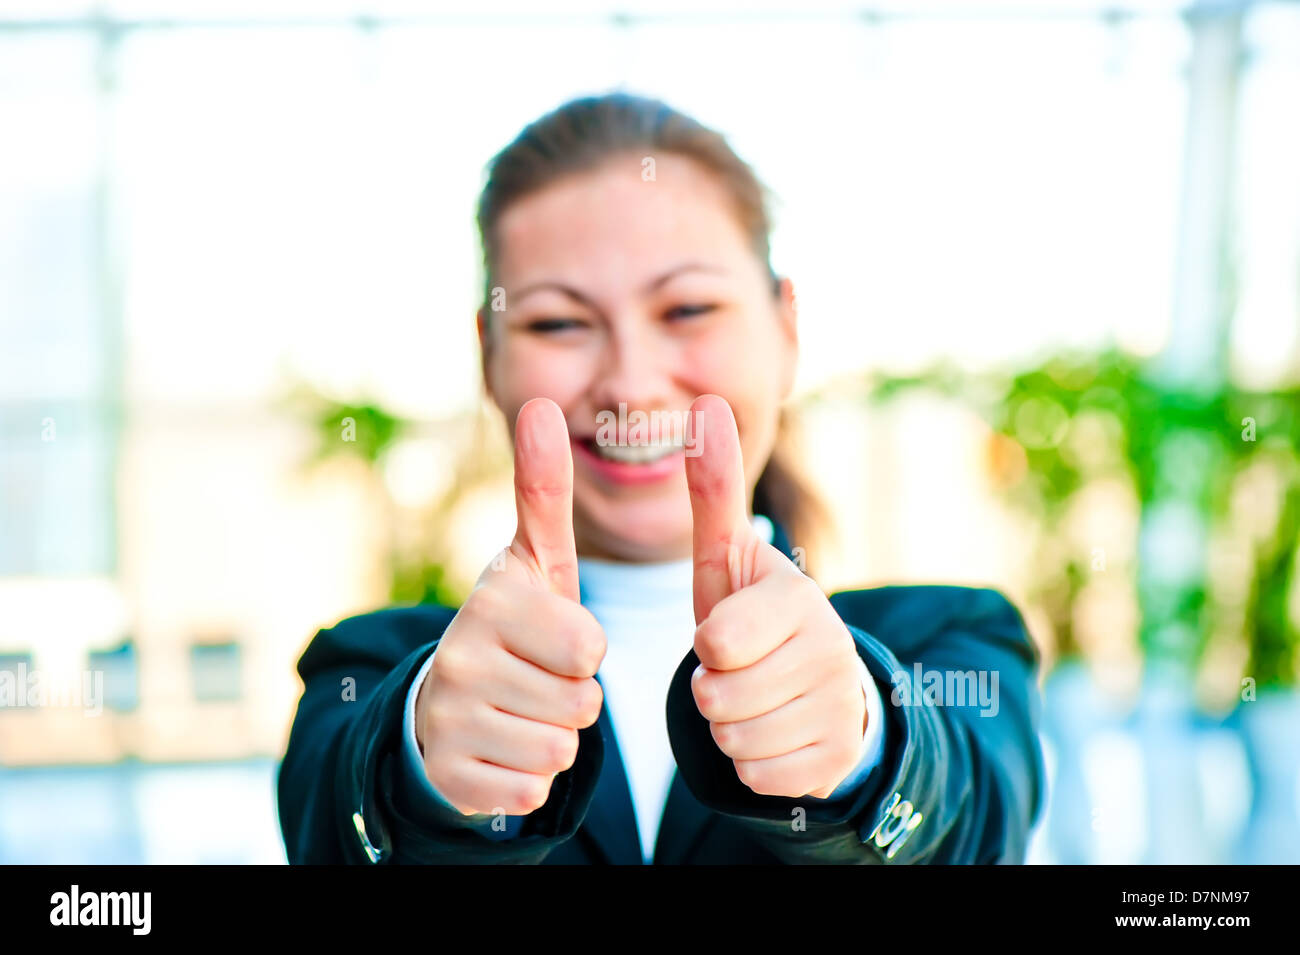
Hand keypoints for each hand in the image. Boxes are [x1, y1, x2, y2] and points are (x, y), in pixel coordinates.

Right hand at [415, 397, 605, 815]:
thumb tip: (539, 402)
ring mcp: (448, 718)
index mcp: (492, 599)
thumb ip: (542, 488)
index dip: (587, 651)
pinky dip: (529, 781)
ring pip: (558, 751)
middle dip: (575, 698)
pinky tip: (502, 750)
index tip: (554, 637)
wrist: (449, 705)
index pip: (588, 648)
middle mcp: (459, 655)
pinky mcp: (449, 776)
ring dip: (556, 739)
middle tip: (539, 679)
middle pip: (580, 703)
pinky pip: (530, 792)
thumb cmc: (516, 627)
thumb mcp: (535, 561)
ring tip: (521, 712)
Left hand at [685, 394, 867, 799]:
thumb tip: (706, 402)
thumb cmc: (750, 618)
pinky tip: (772, 733)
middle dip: (712, 692)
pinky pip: (760, 778)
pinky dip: (753, 764)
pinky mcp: (840, 758)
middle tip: (735, 673)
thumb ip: (712, 489)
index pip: (716, 643)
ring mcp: (842, 708)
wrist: (812, 687)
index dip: (705, 649)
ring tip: (751, 700)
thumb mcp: (725, 558)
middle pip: (720, 700)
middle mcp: (833, 650)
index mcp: (799, 600)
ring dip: (728, 729)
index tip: (723, 637)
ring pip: (738, 743)